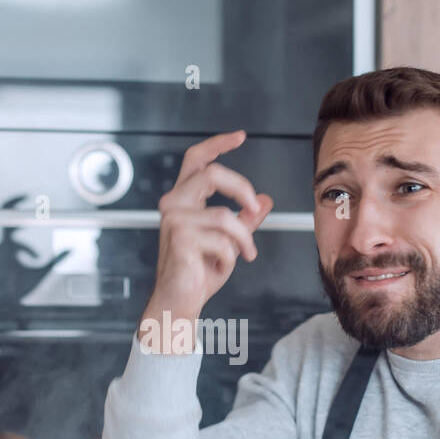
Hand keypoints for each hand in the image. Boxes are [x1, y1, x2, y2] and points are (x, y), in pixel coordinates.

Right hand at [142, 130, 273, 336]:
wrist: (180, 302)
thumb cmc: (197, 273)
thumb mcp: (228, 242)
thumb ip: (244, 219)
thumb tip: (265, 200)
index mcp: (183, 200)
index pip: (196, 160)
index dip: (217, 143)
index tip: (240, 136)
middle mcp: (174, 205)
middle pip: (212, 175)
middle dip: (242, 189)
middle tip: (257, 209)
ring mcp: (174, 221)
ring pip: (225, 216)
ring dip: (243, 238)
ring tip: (247, 254)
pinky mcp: (179, 240)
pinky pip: (222, 241)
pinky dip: (231, 256)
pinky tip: (223, 266)